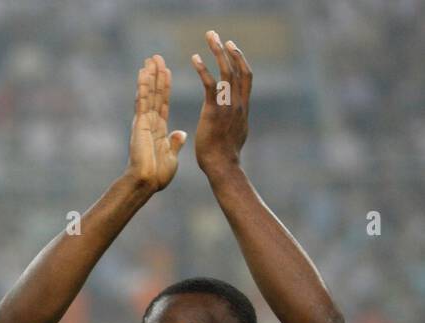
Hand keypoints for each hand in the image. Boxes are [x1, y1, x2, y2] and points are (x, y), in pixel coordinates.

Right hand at [126, 55, 185, 192]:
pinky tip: (143, 72)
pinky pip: (142, 100)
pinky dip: (143, 85)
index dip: (164, 87)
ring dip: (150, 75)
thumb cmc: (156, 176)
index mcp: (158, 129)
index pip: (162, 102)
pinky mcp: (140, 123)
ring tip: (151, 59)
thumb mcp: (171, 156)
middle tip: (156, 57)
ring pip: (148, 93)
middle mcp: (149, 122)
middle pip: (154, 94)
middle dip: (156, 75)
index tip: (166, 71)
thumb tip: (181, 134)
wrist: (146, 183)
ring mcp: (143, 122)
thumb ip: (174, 143)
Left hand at [192, 31, 250, 174]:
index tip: (233, 48)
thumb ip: (236, 122)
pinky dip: (203, 69)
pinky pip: (210, 84)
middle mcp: (238, 103)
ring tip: (209, 38)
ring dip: (218, 52)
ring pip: (226, 71)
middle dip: (229, 50)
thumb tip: (238, 120)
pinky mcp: (214, 111)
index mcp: (243, 108)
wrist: (222, 167)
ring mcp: (228, 106)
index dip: (240, 61)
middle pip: (239, 68)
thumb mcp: (236, 135)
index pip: (246, 77)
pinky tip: (194, 58)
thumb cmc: (224, 157)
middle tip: (218, 36)